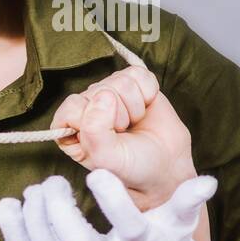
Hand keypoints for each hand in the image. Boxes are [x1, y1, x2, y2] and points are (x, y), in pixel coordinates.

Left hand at [0, 168, 220, 240]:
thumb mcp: (180, 223)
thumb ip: (187, 200)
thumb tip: (208, 181)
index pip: (126, 224)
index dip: (111, 199)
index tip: (96, 174)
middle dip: (59, 211)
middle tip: (53, 182)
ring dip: (32, 224)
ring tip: (29, 194)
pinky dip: (16, 240)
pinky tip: (8, 210)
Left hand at [51, 67, 196, 211]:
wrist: (168, 166)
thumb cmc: (133, 167)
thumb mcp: (107, 158)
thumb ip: (95, 130)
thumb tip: (104, 95)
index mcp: (71, 127)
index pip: (72, 106)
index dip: (93, 121)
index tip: (107, 139)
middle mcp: (88, 106)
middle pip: (99, 90)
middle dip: (119, 115)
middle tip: (124, 133)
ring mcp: (111, 92)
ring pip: (121, 80)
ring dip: (135, 106)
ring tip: (135, 123)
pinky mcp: (133, 82)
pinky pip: (138, 73)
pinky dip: (148, 93)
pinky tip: (146, 108)